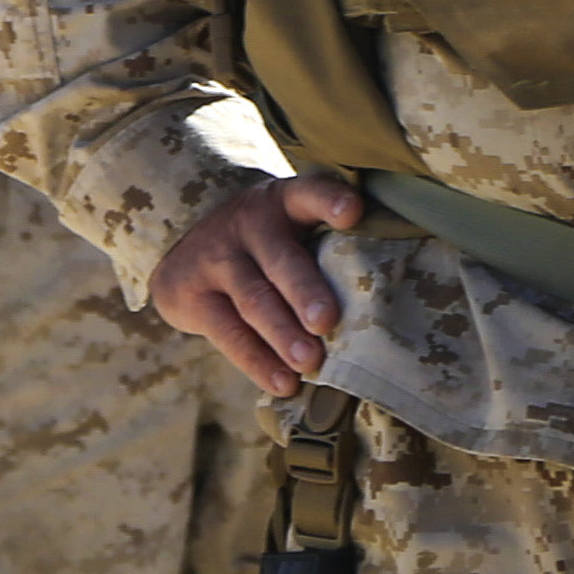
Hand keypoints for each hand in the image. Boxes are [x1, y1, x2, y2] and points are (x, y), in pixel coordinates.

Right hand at [154, 175, 361, 400]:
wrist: (188, 250)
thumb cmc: (268, 247)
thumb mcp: (290, 227)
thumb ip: (327, 248)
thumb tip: (384, 307)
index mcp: (284, 202)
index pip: (308, 192)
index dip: (329, 199)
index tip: (353, 212)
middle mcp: (249, 225)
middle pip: (280, 259)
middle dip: (305, 291)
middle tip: (327, 321)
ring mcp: (217, 259)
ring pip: (254, 299)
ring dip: (283, 334)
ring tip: (309, 362)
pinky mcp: (191, 296)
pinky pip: (228, 334)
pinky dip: (259, 362)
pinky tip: (284, 382)